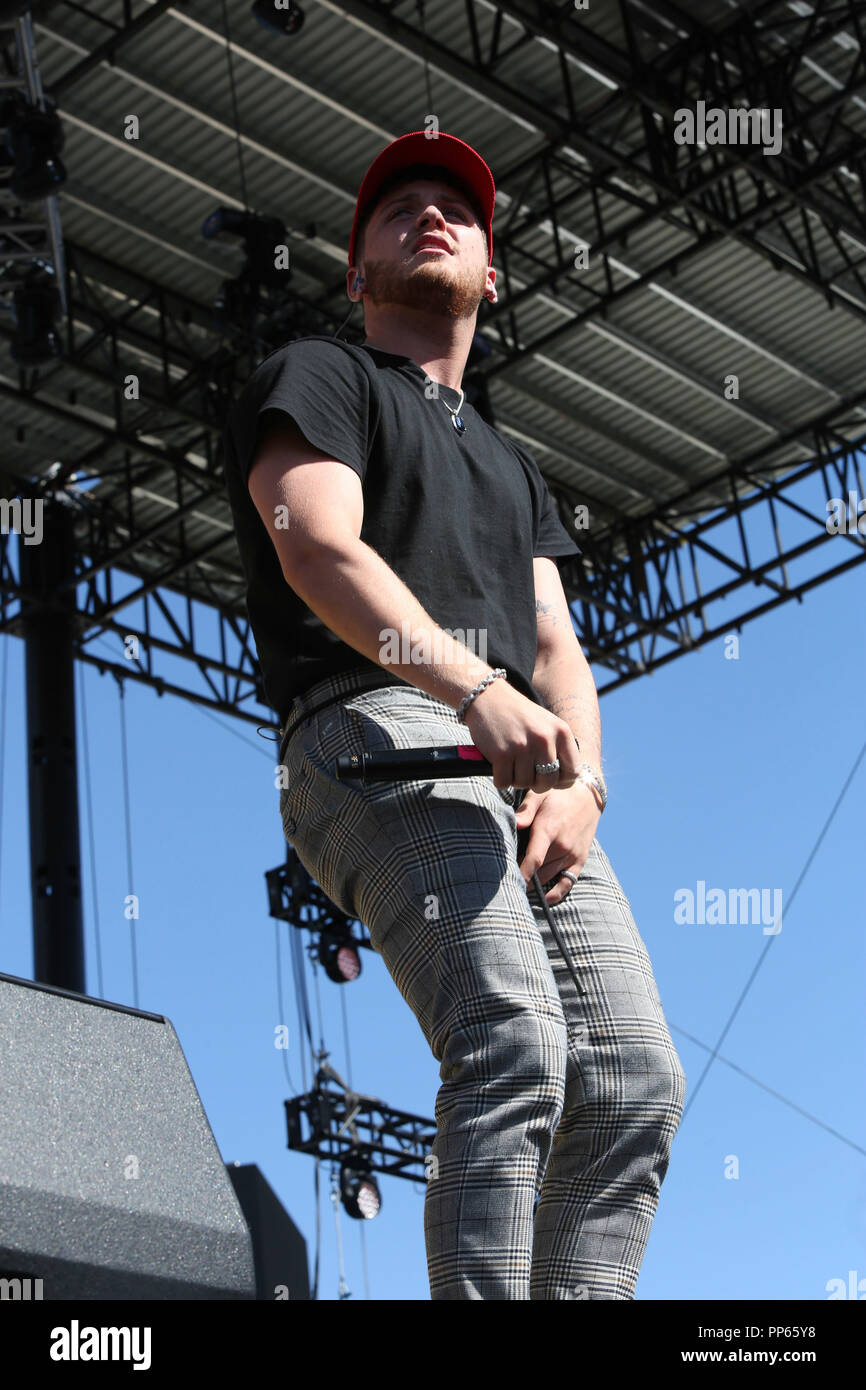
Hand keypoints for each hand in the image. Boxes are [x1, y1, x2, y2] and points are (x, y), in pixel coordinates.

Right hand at [463, 678, 580, 792]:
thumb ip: (558, 748)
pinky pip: (504, 782)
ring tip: (511, 763)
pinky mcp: (501, 754)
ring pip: (524, 784)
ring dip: (515, 779)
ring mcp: (523, 747)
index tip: (550, 777)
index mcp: (561, 732)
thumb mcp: (547, 724)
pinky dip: (500, 779)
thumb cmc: (518, 714)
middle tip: (526, 772)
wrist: (488, 696)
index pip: (573, 771)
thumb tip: (566, 780)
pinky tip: (498, 765)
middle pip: (548, 782)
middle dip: (536, 783)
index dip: (561, 780)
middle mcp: (545, 739)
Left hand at [515, 781, 600, 904]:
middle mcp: (562, 846)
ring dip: (534, 883)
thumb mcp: (538, 795)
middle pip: (538, 871)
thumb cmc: (557, 794)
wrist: (587, 794)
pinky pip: (568, 882)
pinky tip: (545, 898)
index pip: (534, 859)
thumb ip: (525, 812)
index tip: (507, 883)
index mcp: (549, 830)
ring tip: (518, 883)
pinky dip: (556, 893)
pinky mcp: (580, 860)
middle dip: (521, 875)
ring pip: (548, 878)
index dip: (521, 874)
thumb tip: (513, 824)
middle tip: (506, 875)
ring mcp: (572, 855)